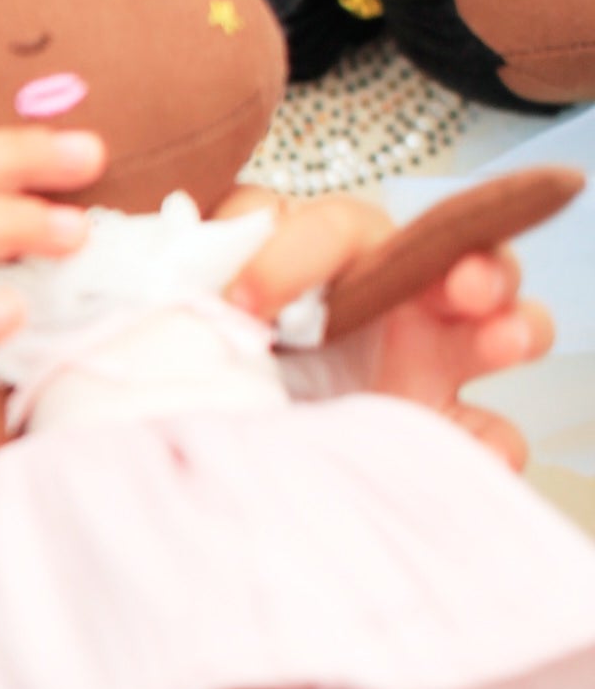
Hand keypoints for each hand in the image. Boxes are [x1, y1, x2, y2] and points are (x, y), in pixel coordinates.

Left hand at [221, 186, 546, 469]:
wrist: (225, 415)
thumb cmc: (223, 331)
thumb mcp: (200, 292)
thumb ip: (197, 276)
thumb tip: (176, 287)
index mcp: (340, 248)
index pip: (332, 229)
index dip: (292, 257)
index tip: (243, 303)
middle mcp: (402, 292)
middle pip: (466, 256)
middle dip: (474, 264)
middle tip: (463, 287)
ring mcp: (433, 357)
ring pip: (505, 327)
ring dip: (512, 329)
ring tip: (500, 341)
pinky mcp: (438, 419)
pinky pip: (488, 431)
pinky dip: (492, 445)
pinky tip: (481, 458)